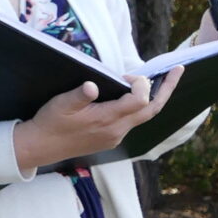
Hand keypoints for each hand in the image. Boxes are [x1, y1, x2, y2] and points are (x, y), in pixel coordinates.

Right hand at [13, 73, 181, 173]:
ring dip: (155, 98)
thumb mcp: (60, 105)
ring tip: (161, 80)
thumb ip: (78, 95)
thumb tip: (92, 86)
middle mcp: (116, 130)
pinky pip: (133, 121)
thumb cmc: (49, 123)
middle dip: (166, 89)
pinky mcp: (111, 138)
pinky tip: (134, 95)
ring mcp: (115, 136)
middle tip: (177, 70)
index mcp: (106, 120)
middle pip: (152, 110)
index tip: (126, 75)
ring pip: (144, 116)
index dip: (141, 84)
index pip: (140, 100)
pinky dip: (140, 106)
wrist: (39, 147)